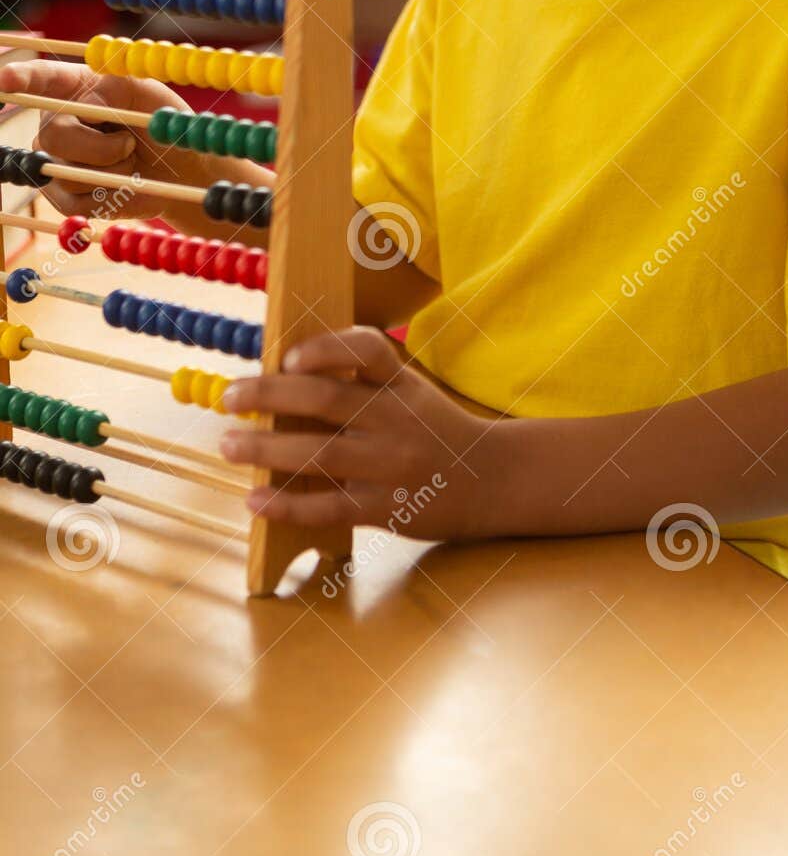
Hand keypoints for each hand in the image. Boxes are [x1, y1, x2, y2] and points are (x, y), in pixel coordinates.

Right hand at [0, 59, 208, 219]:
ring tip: (129, 162)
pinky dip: (109, 196)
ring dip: (112, 172)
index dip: (20, 78)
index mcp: (74, 86)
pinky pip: (76, 202)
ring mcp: (53, 159)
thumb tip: (86, 106)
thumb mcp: (150, 95)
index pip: (41, 78)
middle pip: (53, 135)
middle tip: (129, 145)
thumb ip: (118, 88)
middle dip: (100, 147)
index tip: (5, 80)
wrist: (178, 169)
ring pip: (67, 172)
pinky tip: (123, 183)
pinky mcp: (60, 195)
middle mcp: (55, 121)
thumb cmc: (159, 123)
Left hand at [219, 326, 493, 538]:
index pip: (367, 349)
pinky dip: (287, 504)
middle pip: (326, 398)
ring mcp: (391, 464)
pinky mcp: (385, 507)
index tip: (287, 357)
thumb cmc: (435, 430)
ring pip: (319, 453)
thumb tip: (283, 377)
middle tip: (229, 396)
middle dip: (269, 394)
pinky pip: (328, 506)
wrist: (492, 480)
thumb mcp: (411, 391)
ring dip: (265, 448)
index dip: (325, 349)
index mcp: (401, 383)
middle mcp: (396, 418)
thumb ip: (364, 382)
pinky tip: (255, 499)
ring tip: (227, 445)